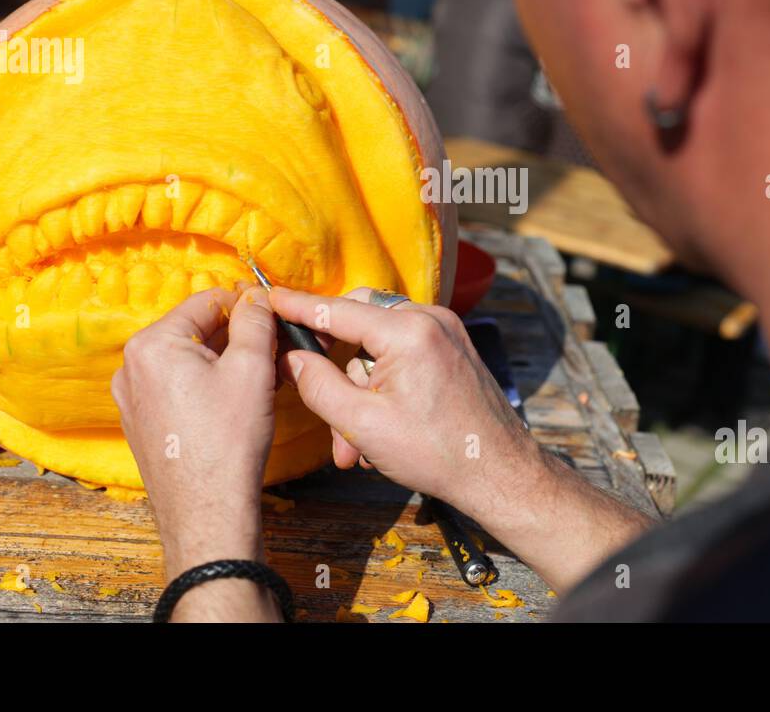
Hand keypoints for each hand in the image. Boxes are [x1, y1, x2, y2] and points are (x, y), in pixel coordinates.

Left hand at [112, 285, 277, 581]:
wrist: (208, 512)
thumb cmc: (228, 442)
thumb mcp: (252, 368)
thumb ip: (255, 321)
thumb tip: (256, 298)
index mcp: (152, 344)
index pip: (206, 302)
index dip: (246, 306)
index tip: (273, 317)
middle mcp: (131, 367)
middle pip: (194, 330)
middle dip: (235, 337)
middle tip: (272, 353)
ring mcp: (131, 397)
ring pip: (186, 360)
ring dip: (222, 362)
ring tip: (257, 381)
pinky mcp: (141, 423)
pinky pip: (176, 387)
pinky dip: (205, 386)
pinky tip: (232, 405)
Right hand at [268, 287, 540, 522]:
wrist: (500, 473)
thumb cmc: (437, 453)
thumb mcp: (363, 425)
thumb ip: (318, 385)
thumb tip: (289, 358)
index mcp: (407, 331)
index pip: (337, 310)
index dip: (298, 306)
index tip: (269, 296)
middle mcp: (430, 318)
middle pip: (358, 323)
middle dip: (336, 371)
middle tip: (322, 407)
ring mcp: (446, 330)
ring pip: (378, 345)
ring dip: (360, 392)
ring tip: (357, 446)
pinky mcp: (452, 346)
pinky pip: (402, 352)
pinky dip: (384, 386)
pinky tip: (382, 431)